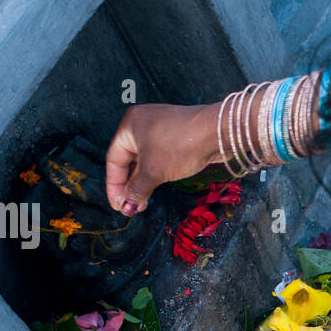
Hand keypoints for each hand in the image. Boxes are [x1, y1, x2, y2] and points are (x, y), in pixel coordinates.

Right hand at [105, 103, 223, 215]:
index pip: (113, 159)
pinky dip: (155, 173)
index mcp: (129, 125)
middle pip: (128, 160)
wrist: (217, 132)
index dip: (114, 185)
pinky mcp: (175, 135)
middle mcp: (141, 123)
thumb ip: (137, 190)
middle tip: (131, 207)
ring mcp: (159, 128)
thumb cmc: (180, 146)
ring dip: (142, 182)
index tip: (118, 206)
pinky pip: (158, 157)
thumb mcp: (154, 172)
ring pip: (144, 160)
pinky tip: (156, 187)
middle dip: (129, 185)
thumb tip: (126, 207)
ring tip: (143, 203)